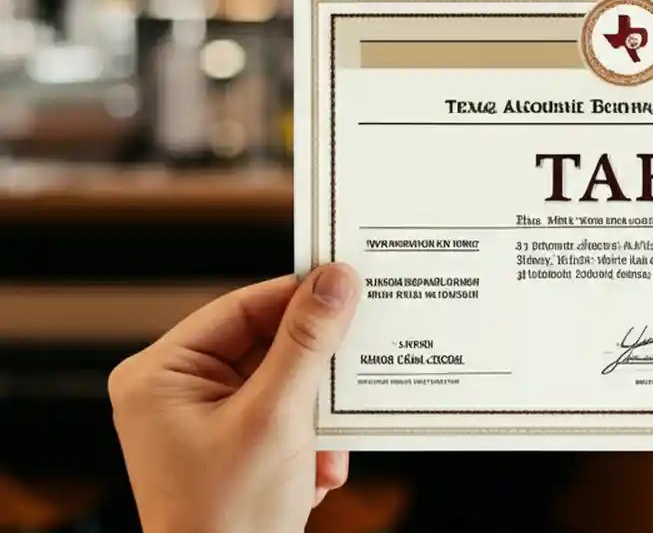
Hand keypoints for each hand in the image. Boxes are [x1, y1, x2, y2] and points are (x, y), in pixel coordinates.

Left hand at [108, 264, 360, 532]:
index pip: (242, 308)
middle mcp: (173, 391)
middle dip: (313, 375)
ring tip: (327, 446)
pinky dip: (309, 439)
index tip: (349, 285)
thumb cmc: (229, 517)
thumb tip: (335, 280)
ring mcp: (200, 421)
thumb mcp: (277, 417)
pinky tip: (317, 471)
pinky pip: (281, 415)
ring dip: (316, 415)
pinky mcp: (228, 446)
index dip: (299, 297)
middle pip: (266, 345)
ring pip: (282, 383)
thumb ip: (308, 343)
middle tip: (355, 365)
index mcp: (160, 374)